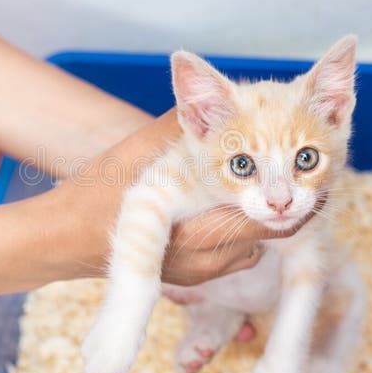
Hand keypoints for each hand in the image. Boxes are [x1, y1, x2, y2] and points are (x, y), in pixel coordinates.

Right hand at [42, 110, 300, 286]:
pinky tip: (221, 203)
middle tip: (295, 158)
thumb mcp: (145, 151)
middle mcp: (209, 261)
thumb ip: (188, 124)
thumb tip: (221, 95)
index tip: (308, 156)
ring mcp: (201, 274)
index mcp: (203, 232)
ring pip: (254, 242)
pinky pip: (233, 252)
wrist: (63, 241)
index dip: (296, 189)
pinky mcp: (193, 277)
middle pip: (271, 231)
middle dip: (283, 196)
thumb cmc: (99, 192)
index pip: (276, 218)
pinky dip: (236, 227)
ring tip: (256, 177)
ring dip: (258, 212)